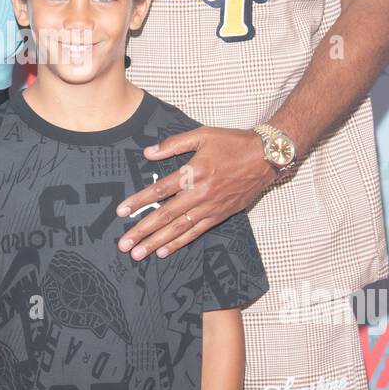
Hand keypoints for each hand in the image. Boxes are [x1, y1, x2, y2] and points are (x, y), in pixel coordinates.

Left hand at [116, 127, 274, 259]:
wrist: (267, 157)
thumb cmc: (234, 143)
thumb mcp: (203, 135)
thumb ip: (173, 144)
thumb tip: (148, 152)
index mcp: (193, 172)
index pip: (159, 190)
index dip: (138, 202)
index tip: (121, 212)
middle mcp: (200, 193)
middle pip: (165, 216)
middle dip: (142, 231)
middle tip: (123, 245)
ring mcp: (210, 207)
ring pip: (178, 229)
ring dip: (156, 243)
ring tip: (138, 254)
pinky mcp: (220, 215)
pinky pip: (196, 233)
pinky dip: (179, 243)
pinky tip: (164, 252)